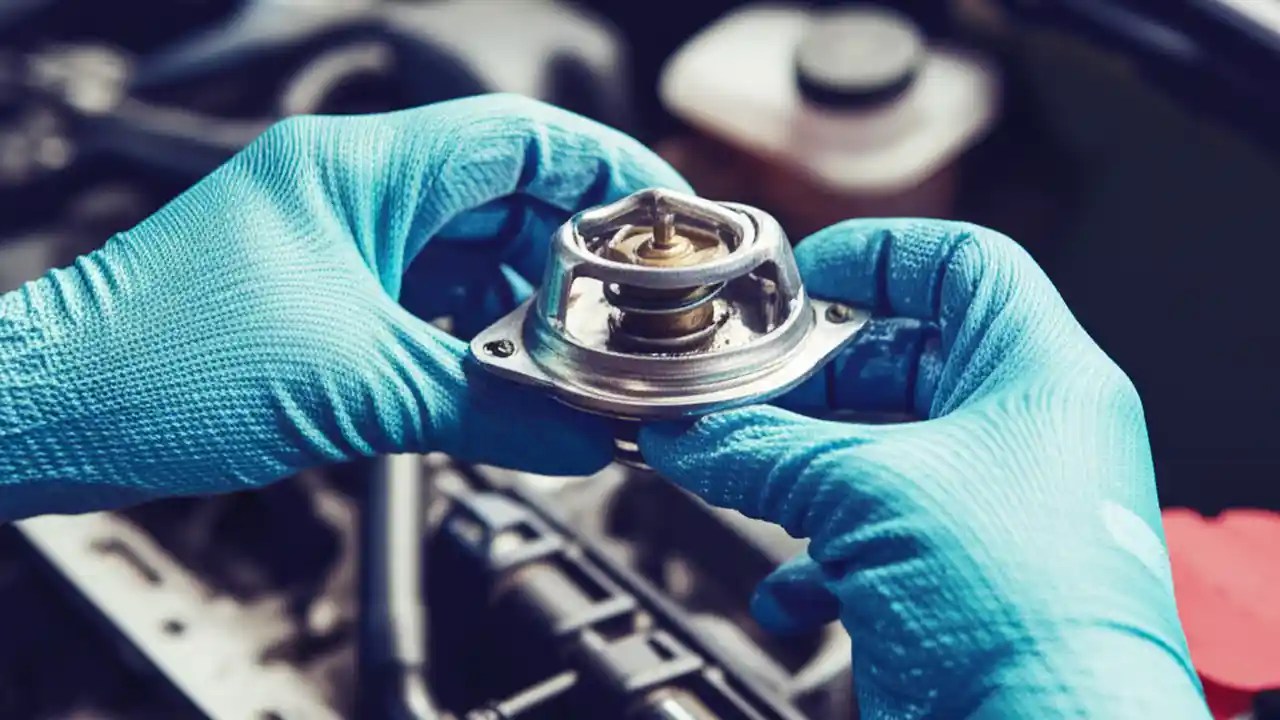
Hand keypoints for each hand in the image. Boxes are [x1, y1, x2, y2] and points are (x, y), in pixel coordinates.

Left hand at [0, 94, 688, 520]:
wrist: (46, 413)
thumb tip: (578, 436)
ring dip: (519, 301)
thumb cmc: (157, 366)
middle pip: (502, 194)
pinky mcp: (318, 290)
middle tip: (625, 310)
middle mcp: (349, 187)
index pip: (520, 136)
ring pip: (464, 250)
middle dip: (571, 254)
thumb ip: (489, 410)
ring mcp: (332, 236)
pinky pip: (422, 295)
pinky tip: (498, 375)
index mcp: (361, 168)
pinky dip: (469, 332)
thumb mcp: (361, 386)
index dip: (606, 170)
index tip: (666, 215)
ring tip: (569, 356)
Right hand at [641, 220, 1209, 716]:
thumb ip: (762, 449)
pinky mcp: (960, 582)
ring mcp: (992, 512)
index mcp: (1038, 377)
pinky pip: (873, 542)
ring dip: (800, 470)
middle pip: (903, 361)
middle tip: (744, 385)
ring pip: (878, 455)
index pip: (963, 265)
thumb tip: (691, 432)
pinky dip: (816, 560)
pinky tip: (784, 591)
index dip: (875, 256)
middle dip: (812, 376)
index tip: (802, 277)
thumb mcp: (865, 495)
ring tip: (740, 473)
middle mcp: (1024, 437)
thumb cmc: (1021, 617)